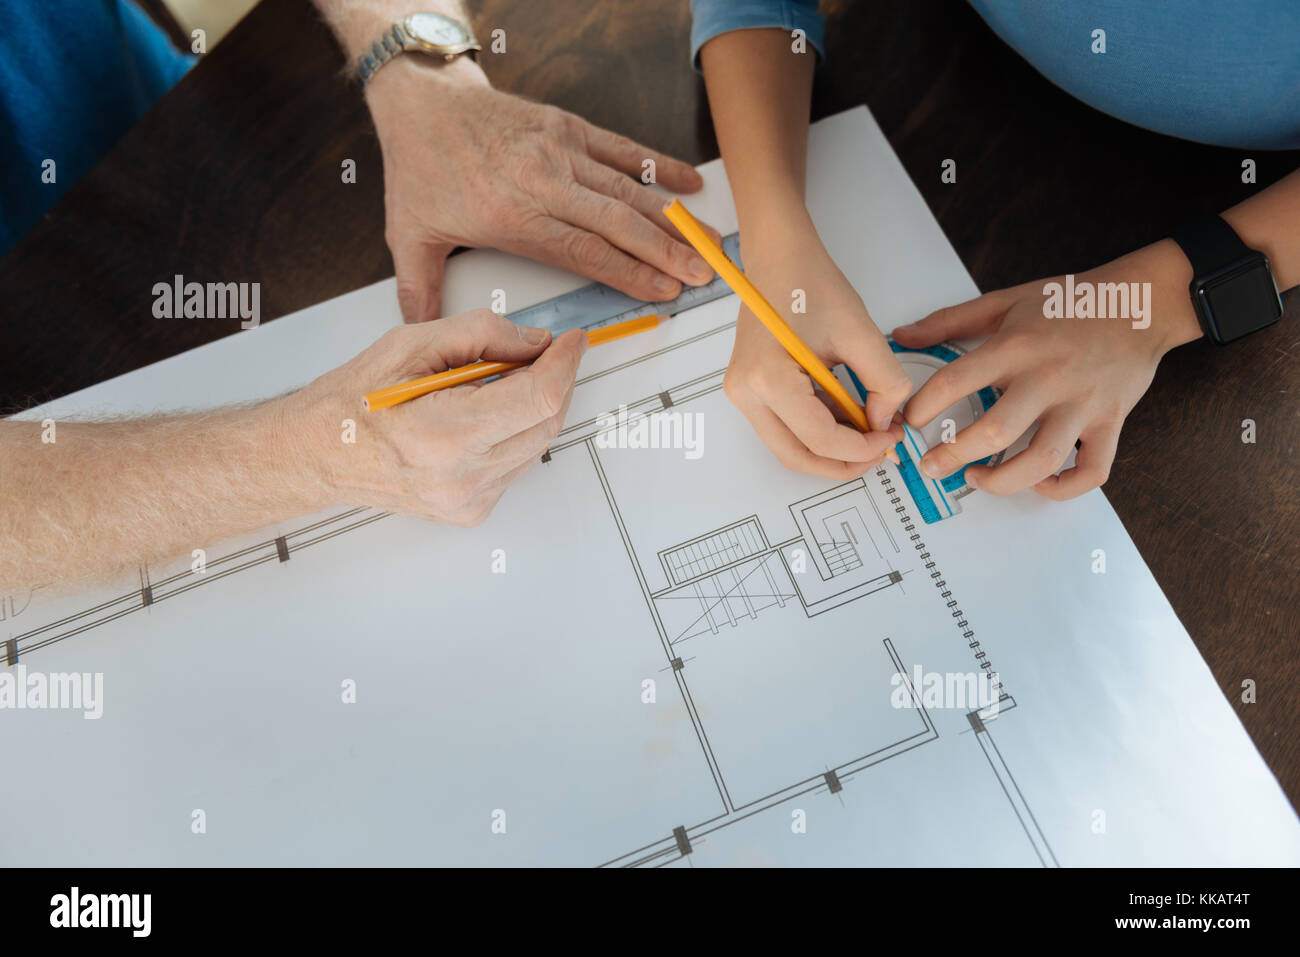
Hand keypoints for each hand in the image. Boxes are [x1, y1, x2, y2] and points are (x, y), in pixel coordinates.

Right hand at [290, 309, 586, 525]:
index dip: (564, 363)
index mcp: (446, 435)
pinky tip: (482, 416)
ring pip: (537, 444)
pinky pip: (517, 464)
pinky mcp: (473, 511)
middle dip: (554, 380)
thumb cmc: (353, 402)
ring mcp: (470, 501)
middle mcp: (462, 477)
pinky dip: (514, 433)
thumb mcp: (411, 344)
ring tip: (497, 383)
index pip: (539, 398)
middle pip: (547, 422)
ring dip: (534, 407)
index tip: (572, 341)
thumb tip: (534, 341)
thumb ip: (481, 335)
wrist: (318, 454)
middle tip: (540, 352)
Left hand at [364, 57, 717, 322]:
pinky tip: (689, 186)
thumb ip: (420, 292)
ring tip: (706, 242)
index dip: (629, 273)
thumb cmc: (422, 166)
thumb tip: (421, 333)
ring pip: (628, 190)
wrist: (423, 102)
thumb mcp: (410, 236)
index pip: (585, 253)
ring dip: (673, 218)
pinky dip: (660, 168)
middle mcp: (544, 182)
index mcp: (514, 215)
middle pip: (618, 224)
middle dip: (666, 251)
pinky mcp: (569, 128)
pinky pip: (624, 150)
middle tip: (701, 274)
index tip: (662, 290)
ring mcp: (561, 151)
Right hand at [724, 218, 909, 478]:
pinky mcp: (748, 391)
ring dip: (830, 451)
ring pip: (789, 448)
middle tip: (880, 452)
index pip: (821, 439)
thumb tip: (886, 422)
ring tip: (867, 433)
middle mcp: (746, 393)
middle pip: (797, 457)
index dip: (862, 448)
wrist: (779, 258)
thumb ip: (884, 383)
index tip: (891, 437)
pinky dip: (817, 433)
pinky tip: (846, 419)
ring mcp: (742, 395)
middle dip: (843, 463)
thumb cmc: (810, 284)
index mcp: (768, 379)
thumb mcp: (861, 333)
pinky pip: (784, 429)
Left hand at [894, 239, 1200, 499]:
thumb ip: (950, 320)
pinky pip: (1092, 470)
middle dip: (953, 456)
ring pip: (1042, 460)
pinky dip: (1064, 489)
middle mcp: (1047, 379)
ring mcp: (1082, 405)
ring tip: (977, 479)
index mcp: (1016, 347)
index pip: (955, 382)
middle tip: (930, 466)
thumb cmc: (1070, 302)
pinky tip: (1038, 484)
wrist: (1142, 301)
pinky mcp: (1110, 422)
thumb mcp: (1005, 301)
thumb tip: (902, 336)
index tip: (908, 423)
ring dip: (1003, 481)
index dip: (922, 408)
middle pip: (995, 431)